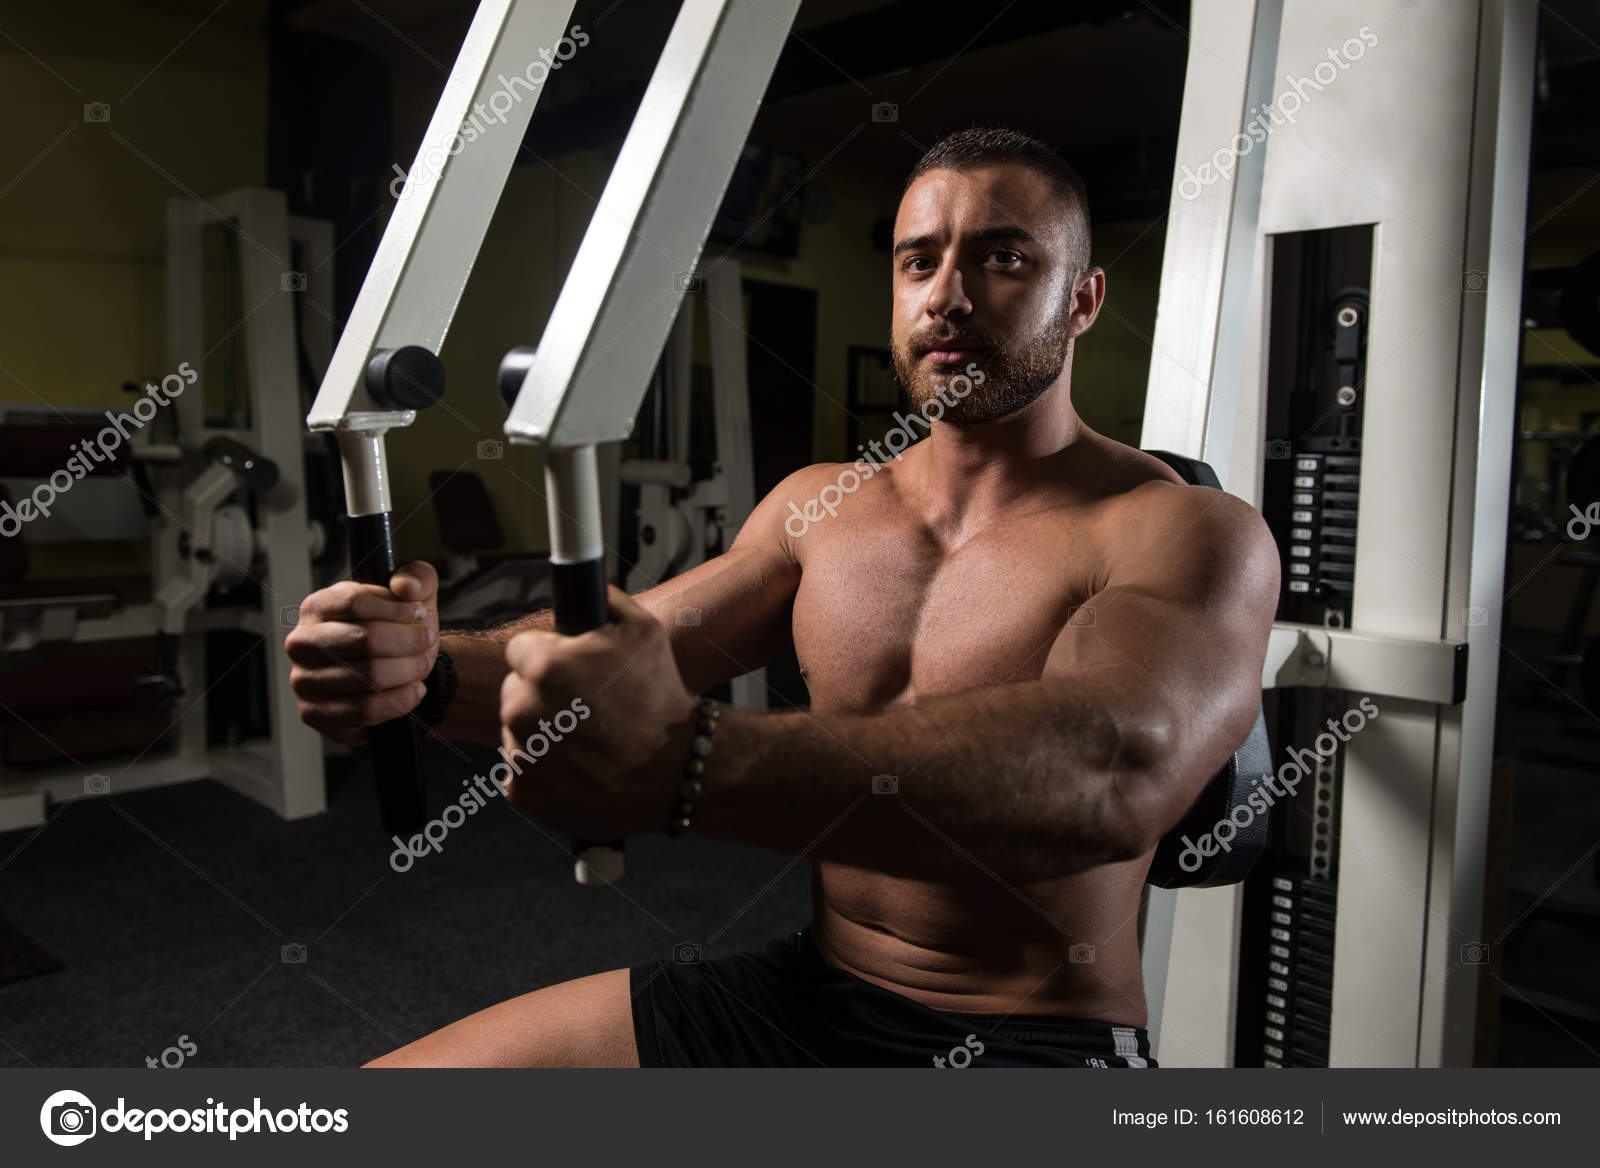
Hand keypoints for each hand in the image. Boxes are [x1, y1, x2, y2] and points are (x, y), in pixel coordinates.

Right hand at [284, 561, 438, 744]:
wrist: (393, 676)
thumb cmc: (396, 633)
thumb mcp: (413, 598)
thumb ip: (417, 578)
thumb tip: (407, 587)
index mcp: (317, 606)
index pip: (355, 601)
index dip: (397, 608)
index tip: (420, 613)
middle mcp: (302, 642)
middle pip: (366, 639)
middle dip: (409, 641)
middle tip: (427, 642)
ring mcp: (304, 681)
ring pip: (370, 676)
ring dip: (410, 671)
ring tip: (421, 666)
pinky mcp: (314, 714)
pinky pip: (366, 709)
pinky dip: (400, 700)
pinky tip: (413, 690)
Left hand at [498, 585, 696, 837]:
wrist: (674, 769)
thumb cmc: (660, 699)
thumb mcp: (643, 629)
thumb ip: (603, 598)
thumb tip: (583, 581)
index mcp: (544, 667)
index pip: (520, 650)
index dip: (549, 656)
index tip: (571, 670)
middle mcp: (521, 711)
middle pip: (515, 690)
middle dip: (542, 694)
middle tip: (583, 706)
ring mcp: (519, 755)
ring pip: (518, 731)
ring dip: (543, 731)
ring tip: (587, 737)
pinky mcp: (521, 793)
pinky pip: (522, 770)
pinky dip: (543, 769)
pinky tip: (579, 764)